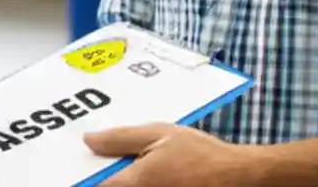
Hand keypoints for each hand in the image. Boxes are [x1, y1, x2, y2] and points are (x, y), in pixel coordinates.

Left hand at [85, 124, 263, 186]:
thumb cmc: (203, 155)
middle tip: (111, 163)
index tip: (76, 166)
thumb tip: (88, 140)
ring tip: (140, 165)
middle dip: (104, 177)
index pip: (95, 186)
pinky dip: (135, 182)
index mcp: (135, 183)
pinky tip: (150, 174)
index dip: (83, 175)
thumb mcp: (161, 134)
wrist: (241, 179)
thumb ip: (121, 138)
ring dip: (121, 180)